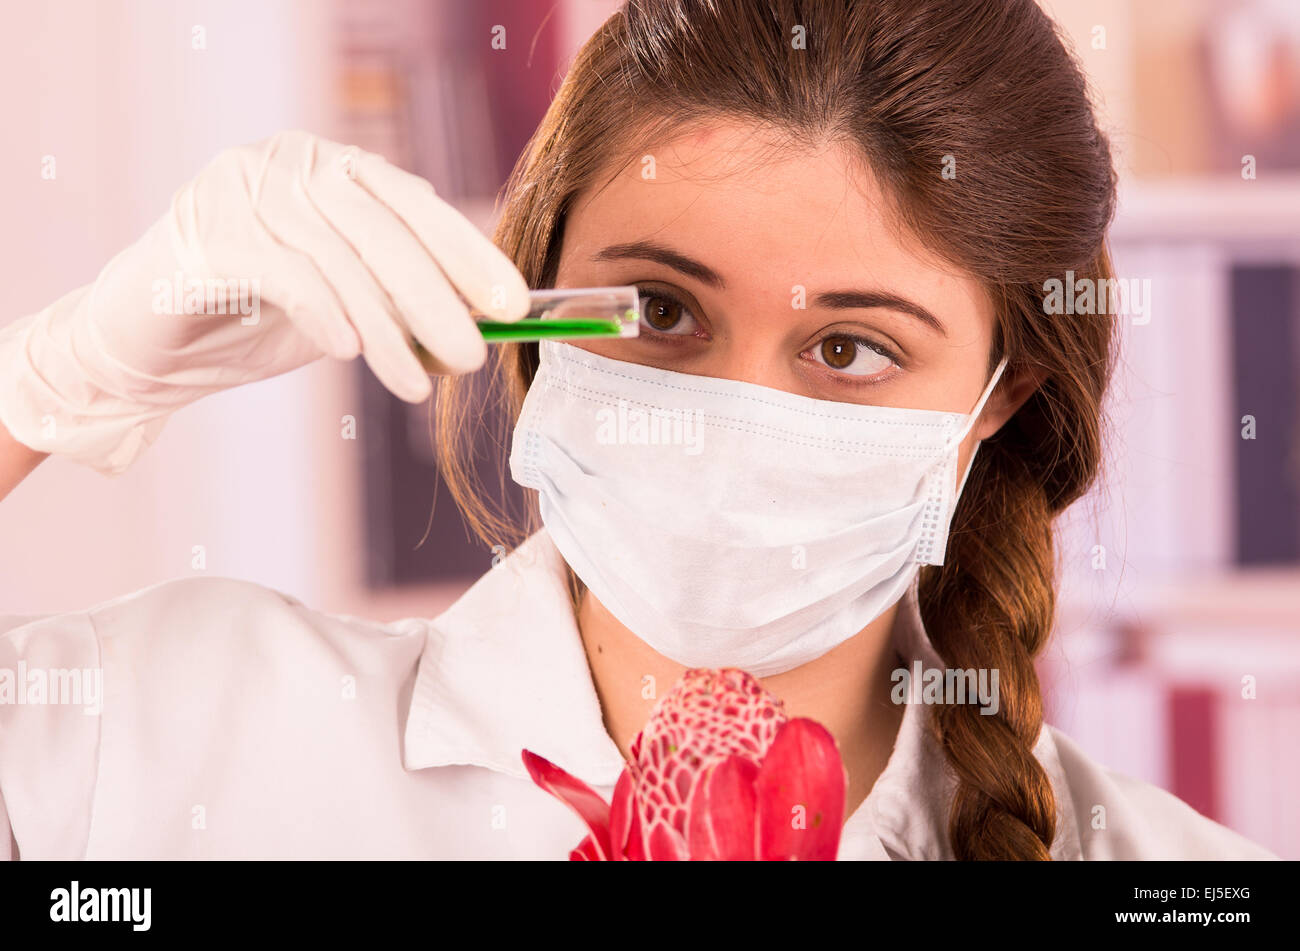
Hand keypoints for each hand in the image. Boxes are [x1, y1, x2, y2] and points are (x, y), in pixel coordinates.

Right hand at [0, 130, 528, 473]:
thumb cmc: (255, 323)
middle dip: (438, 298)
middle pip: (383, 229)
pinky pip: (284, 272)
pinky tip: (351, 353)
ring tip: (418, 383)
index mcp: (332, 169)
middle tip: (477, 354)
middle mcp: (291, 164)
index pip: (415, 204)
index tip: (511, 303)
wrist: (148, 345)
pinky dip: (324, 313)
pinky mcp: (206, 232)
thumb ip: (402, 306)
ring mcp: (243, 189)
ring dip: (387, 328)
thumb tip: (478, 329)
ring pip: (340, 257)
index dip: (467, 253)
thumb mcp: (346, 310)